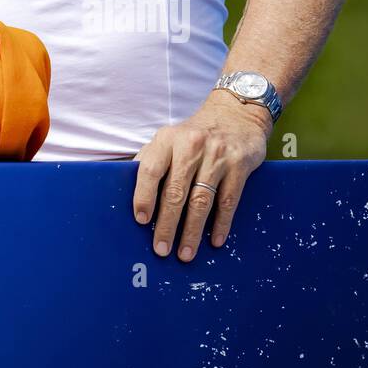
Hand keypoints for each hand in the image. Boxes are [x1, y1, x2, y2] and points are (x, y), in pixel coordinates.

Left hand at [132, 91, 270, 260]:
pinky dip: (220, 224)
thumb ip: (151, 160)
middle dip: (167, 224)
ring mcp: (217, 155)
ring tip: (185, 253)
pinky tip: (214, 241)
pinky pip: (228, 201)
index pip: (151, 170)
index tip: (141, 220)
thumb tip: (128, 190)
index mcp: (167, 139)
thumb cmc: (194, 133)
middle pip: (176, 192)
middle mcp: (191, 145)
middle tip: (161, 249)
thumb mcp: (169, 138)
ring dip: (192, 231)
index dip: (144, 196)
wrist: (235, 114)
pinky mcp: (239, 165)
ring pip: (201, 201)